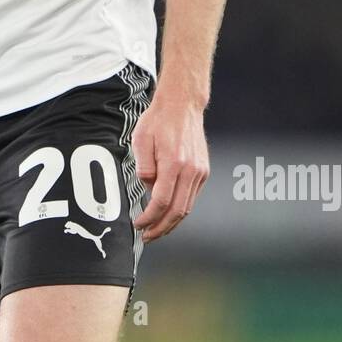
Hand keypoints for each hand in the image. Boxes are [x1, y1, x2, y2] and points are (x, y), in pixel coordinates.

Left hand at [130, 93, 208, 241]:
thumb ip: (144, 167)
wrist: (182, 105)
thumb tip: (147, 189)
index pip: (162, 202)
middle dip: (161, 228)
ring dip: (171, 223)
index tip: (138, 224)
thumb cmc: (158, 120)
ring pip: (187, 207)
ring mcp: (200, 172)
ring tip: (155, 230)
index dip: (149, 218)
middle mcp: (191, 170)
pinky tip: (167, 214)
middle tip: (147, 237)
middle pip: (177, 211)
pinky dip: (179, 210)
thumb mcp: (141, 139)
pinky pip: (191, 197)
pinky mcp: (203, 171)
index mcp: (174, 163)